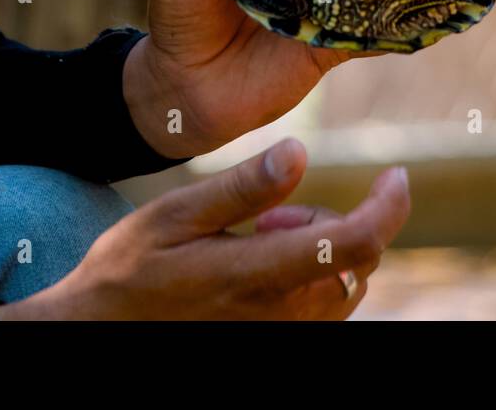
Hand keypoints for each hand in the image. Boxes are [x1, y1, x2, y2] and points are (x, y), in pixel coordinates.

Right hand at [0, 138, 409, 319]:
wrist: (99, 336)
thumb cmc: (130, 269)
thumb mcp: (174, 215)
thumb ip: (242, 187)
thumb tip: (298, 151)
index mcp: (255, 275)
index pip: (353, 244)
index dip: (388, 207)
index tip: (396, 174)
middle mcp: (280, 315)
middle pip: (358, 261)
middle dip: (333, 220)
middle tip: (270, 213)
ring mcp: (281, 337)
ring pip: (346, 285)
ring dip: (324, 249)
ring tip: (258, 238)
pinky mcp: (276, 344)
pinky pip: (326, 307)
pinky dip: (314, 275)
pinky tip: (263, 265)